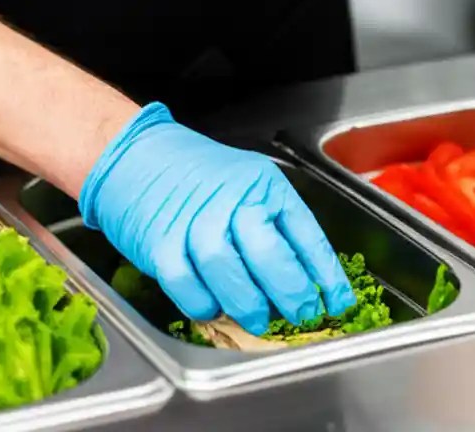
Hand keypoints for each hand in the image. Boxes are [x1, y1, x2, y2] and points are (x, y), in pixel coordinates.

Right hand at [79, 103, 355, 333]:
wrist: (135, 154)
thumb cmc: (196, 175)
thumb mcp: (246, 185)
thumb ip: (273, 226)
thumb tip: (304, 278)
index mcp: (262, 185)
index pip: (305, 233)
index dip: (326, 274)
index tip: (338, 302)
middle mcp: (232, 199)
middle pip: (269, 254)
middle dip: (291, 293)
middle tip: (300, 315)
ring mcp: (194, 219)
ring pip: (228, 270)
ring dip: (247, 304)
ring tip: (258, 320)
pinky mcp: (160, 240)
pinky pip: (185, 283)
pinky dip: (202, 304)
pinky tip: (213, 309)